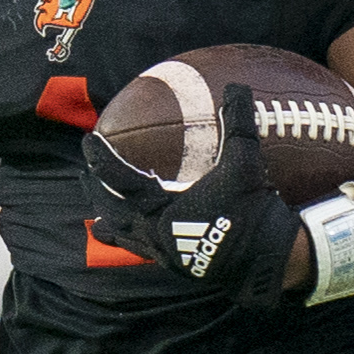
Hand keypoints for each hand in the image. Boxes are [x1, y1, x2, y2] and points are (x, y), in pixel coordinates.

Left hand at [83, 84, 300, 312]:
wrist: (268, 258)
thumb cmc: (252, 208)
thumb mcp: (245, 161)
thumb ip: (238, 123)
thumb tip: (237, 86)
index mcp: (160, 208)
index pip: (119, 179)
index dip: (101, 158)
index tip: (88, 141)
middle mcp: (156, 233)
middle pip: (114, 211)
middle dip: (98, 192)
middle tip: (86, 177)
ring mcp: (167, 254)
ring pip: (128, 239)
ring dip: (113, 225)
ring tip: (100, 221)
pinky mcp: (181, 268)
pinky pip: (149, 255)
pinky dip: (138, 245)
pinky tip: (144, 243)